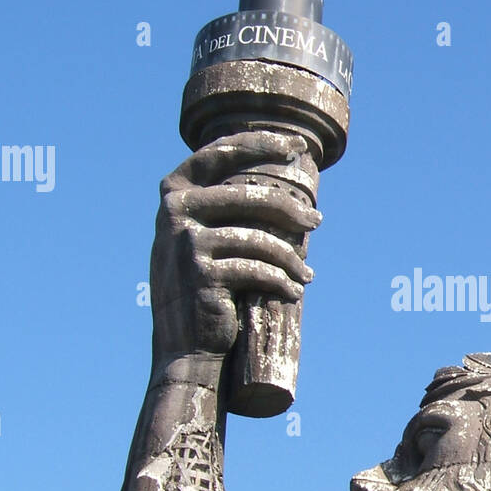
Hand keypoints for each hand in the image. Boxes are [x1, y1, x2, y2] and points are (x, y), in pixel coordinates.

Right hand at [150, 131, 321, 360]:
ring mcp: (185, 243)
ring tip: (307, 274)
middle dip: (290, 209)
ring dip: (291, 258)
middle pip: (250, 195)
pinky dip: (282, 281)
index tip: (296, 146)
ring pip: (259, 238)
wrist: (183, 346)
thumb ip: (222, 204)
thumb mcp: (203, 236)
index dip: (261, 144)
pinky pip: (258, 270)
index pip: (220, 153)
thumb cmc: (202, 285)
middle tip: (317, 220)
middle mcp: (174, 212)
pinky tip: (295, 290)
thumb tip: (284, 171)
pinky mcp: (202, 274)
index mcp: (173, 193)